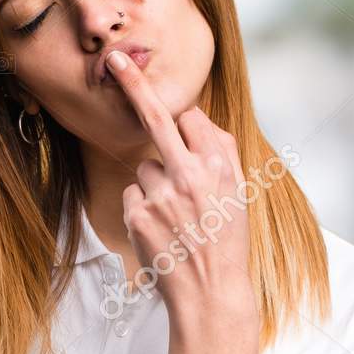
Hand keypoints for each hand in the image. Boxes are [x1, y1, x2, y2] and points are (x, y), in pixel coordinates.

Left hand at [104, 49, 255, 323]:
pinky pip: (133, 194)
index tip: (153, 83)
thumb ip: (220, 152)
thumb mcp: (239, 193)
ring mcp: (161, 195)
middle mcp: (190, 174)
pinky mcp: (138, 215)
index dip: (183, 124)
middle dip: (134, 84)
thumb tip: (196, 117)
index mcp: (220, 166)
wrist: (211, 293)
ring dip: (154, 184)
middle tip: (114, 60)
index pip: (190, 119)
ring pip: (144, 167)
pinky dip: (142, 208)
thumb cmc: (226, 241)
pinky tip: (160, 230)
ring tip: (175, 216)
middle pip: (157, 117)